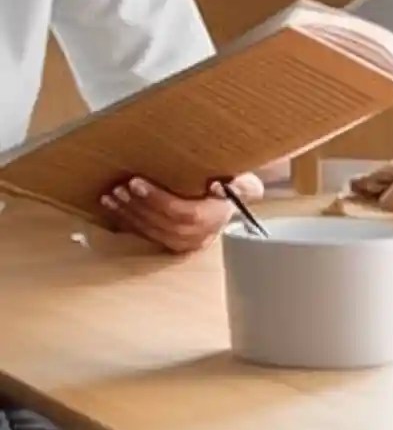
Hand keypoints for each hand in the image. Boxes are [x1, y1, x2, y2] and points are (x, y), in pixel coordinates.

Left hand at [100, 173, 264, 253]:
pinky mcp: (172, 246)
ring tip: (111, 196)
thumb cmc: (232, 189)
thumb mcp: (244, 184)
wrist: (229, 205)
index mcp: (215, 220)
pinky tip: (114, 209)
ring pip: (154, 232)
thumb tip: (220, 186)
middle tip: (119, 188)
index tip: (136, 183)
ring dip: (130, 215)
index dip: (158, 200)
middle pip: (165, 225)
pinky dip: (129, 222)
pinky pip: (148, 236)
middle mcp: (200, 237)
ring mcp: (186, 244)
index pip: (184, 213)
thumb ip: (243, 186)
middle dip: (139, 207)